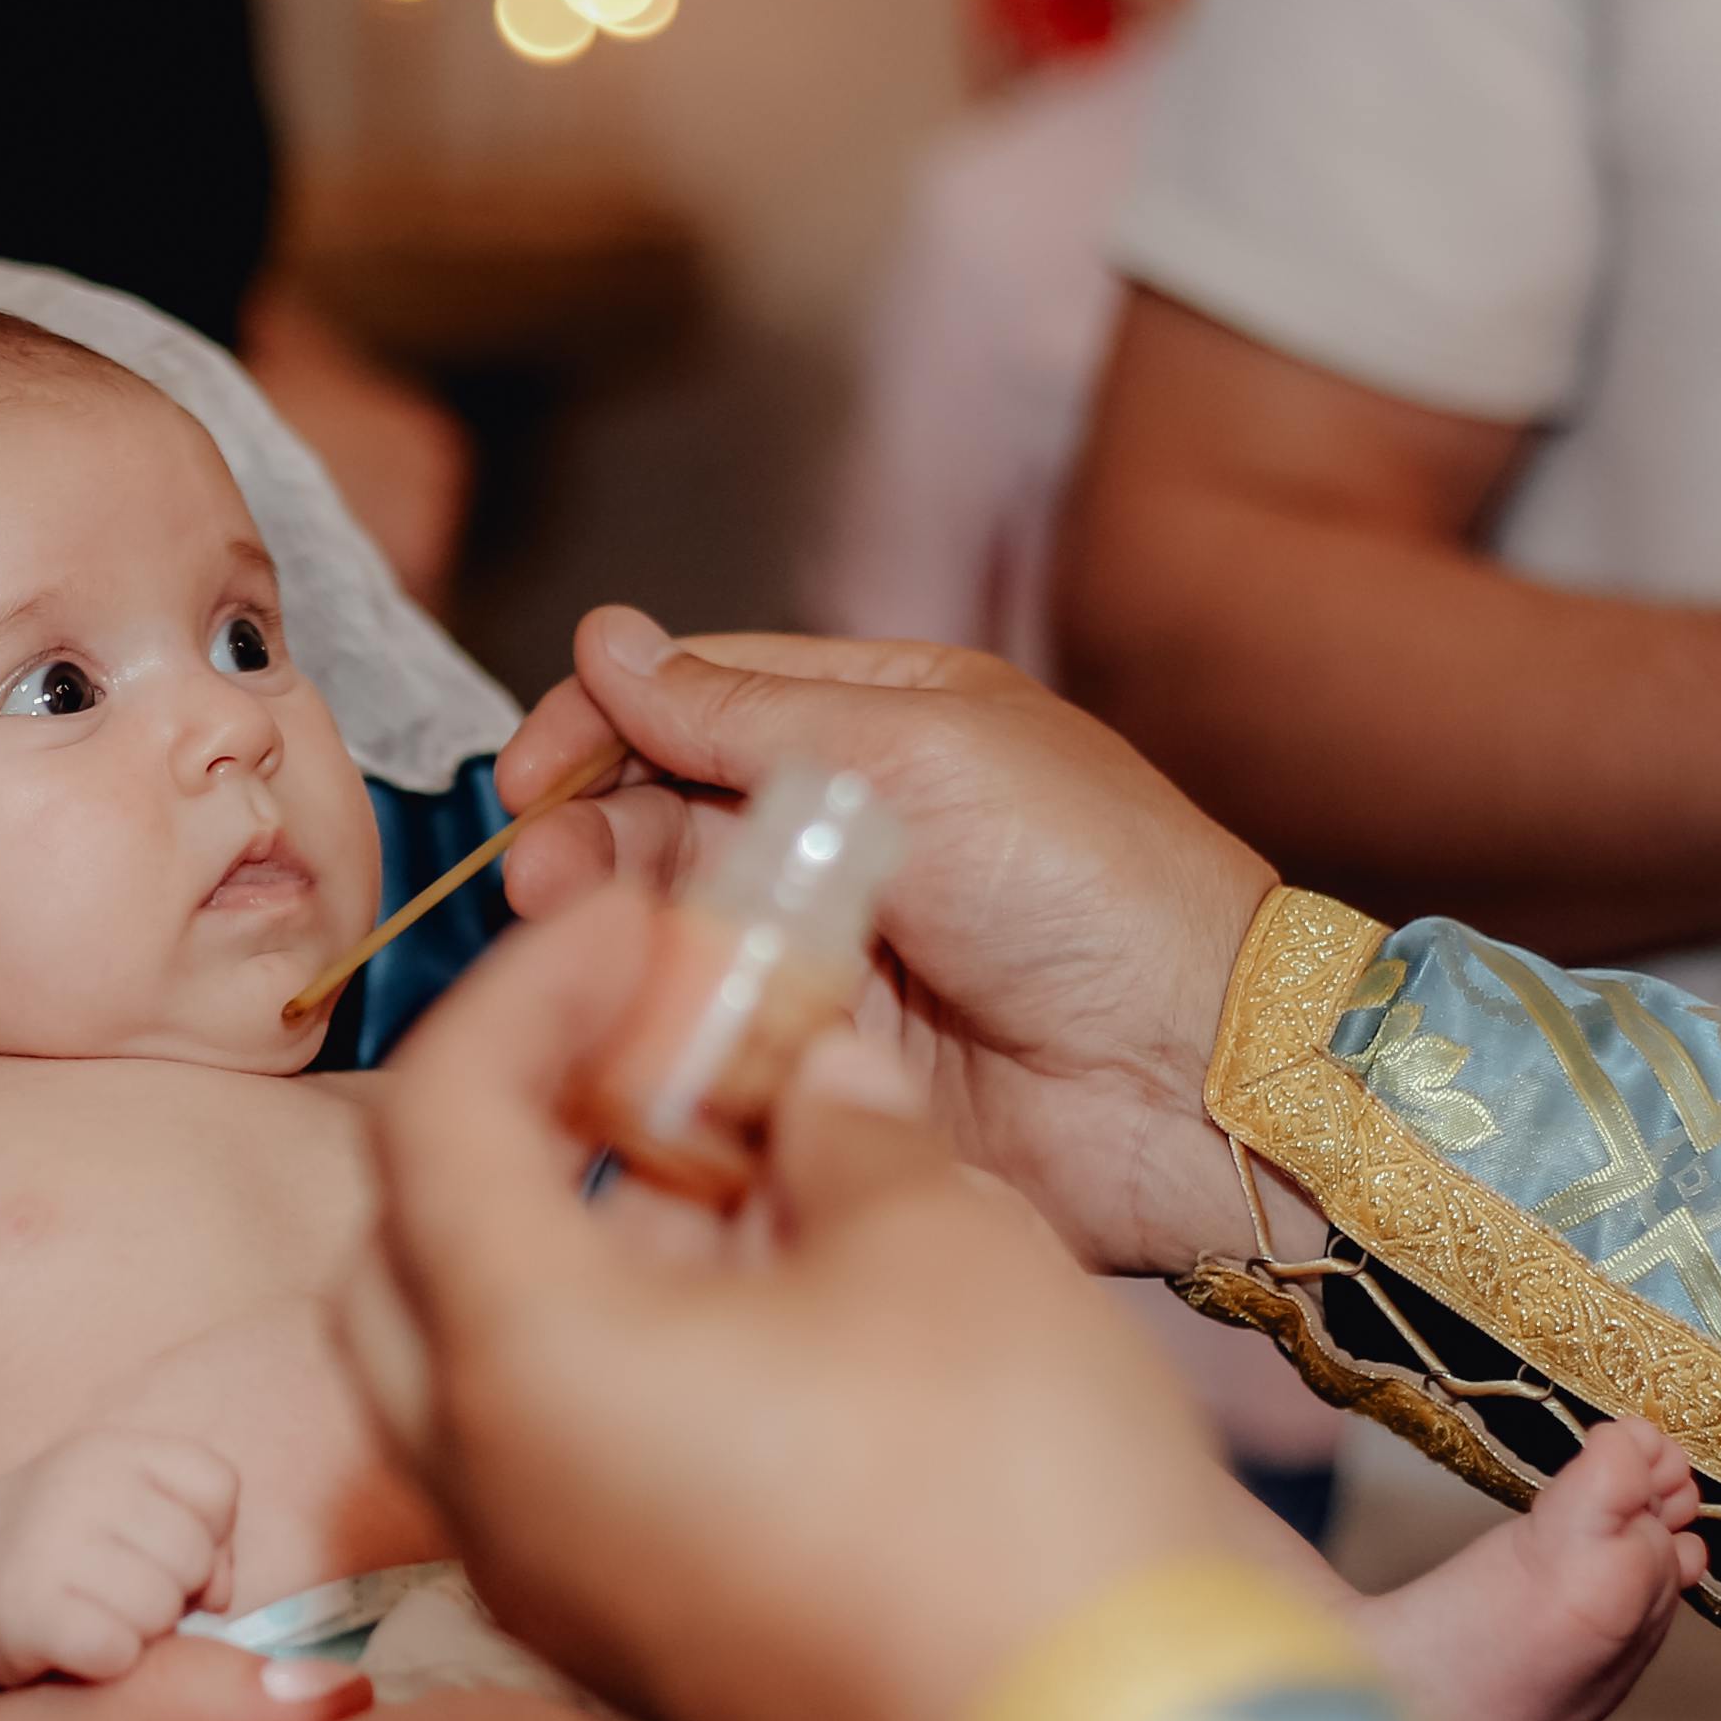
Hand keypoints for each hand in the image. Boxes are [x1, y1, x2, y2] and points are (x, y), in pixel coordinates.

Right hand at [0, 1421, 239, 1687]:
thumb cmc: (60, 1550)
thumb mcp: (123, 1508)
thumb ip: (194, 1533)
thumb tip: (220, 1594)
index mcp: (114, 1450)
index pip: (218, 1485)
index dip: (212, 1532)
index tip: (166, 1552)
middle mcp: (81, 1484)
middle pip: (193, 1554)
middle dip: (177, 1590)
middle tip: (126, 1594)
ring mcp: (49, 1543)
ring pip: (161, 1608)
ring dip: (142, 1631)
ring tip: (99, 1617)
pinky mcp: (28, 1611)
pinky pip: (119, 1652)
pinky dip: (109, 1663)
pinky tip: (78, 1647)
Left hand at [376, 888, 1262, 1720]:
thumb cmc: (1013, 1482)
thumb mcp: (932, 1234)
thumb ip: (836, 1125)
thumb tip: (808, 1082)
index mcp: (519, 1362)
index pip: (430, 1120)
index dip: (526, 991)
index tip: (635, 934)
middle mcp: (492, 1492)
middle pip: (401, 1257)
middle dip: (497, 1129)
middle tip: (626, 1051)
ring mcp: (556, 1595)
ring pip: (470, 1379)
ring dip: (553, 1254)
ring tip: (711, 1175)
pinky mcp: (635, 1660)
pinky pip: (558, 1475)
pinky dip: (608, 1367)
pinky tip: (753, 1310)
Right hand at [493, 609, 1279, 1277]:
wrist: (1191, 1079)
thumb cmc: (1091, 887)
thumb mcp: (914, 753)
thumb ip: (744, 711)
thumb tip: (608, 640)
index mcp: (882, 724)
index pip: (700, 700)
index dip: (601, 726)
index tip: (529, 771)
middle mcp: (849, 834)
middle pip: (665, 820)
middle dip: (590, 840)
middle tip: (543, 877)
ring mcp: (835, 956)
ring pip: (677, 935)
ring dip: (611, 937)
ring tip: (570, 946)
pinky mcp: (827, 1068)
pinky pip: (712, 1043)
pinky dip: (659, 1037)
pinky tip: (624, 1032)